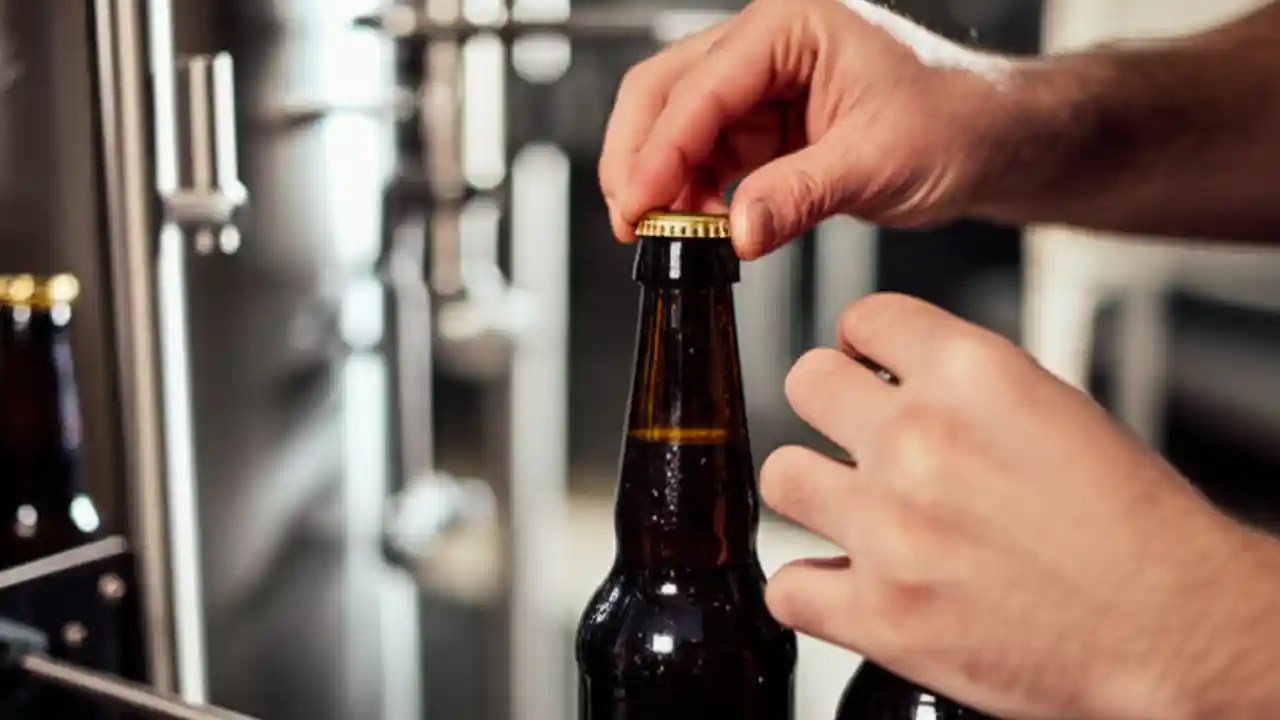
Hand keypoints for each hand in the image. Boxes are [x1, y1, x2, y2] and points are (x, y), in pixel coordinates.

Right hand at [599, 0, 1016, 256]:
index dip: (660, 150)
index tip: (638, 206)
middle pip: (664, 91)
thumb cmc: (955, 123)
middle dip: (638, 158)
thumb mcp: (876, 162)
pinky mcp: (763, 126)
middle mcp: (766, 45)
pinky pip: (705, 157)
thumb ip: (799, 194)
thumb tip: (736, 232)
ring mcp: (759, 86)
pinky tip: (696, 228)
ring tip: (662, 235)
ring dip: (660, 181)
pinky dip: (690, 193)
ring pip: (676, 126)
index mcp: (792, 26)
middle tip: (629, 222)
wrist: (989, 141)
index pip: (702, 85)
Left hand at [761, 293, 1279, 717]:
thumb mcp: (1050, 405)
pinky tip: (844, 584)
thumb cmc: (1128, 524)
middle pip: (805, 382)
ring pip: (780, 475)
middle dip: (827, 405)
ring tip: (850, 514)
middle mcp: (919, 440)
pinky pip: (785, 586)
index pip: (864, 317)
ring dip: (812, 494)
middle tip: (852, 438)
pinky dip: (809, 589)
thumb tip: (892, 374)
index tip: (864, 365)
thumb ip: (960, 384)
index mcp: (971, 374)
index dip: (862, 344)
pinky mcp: (878, 613)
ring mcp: (888, 528)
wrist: (1170, 627)